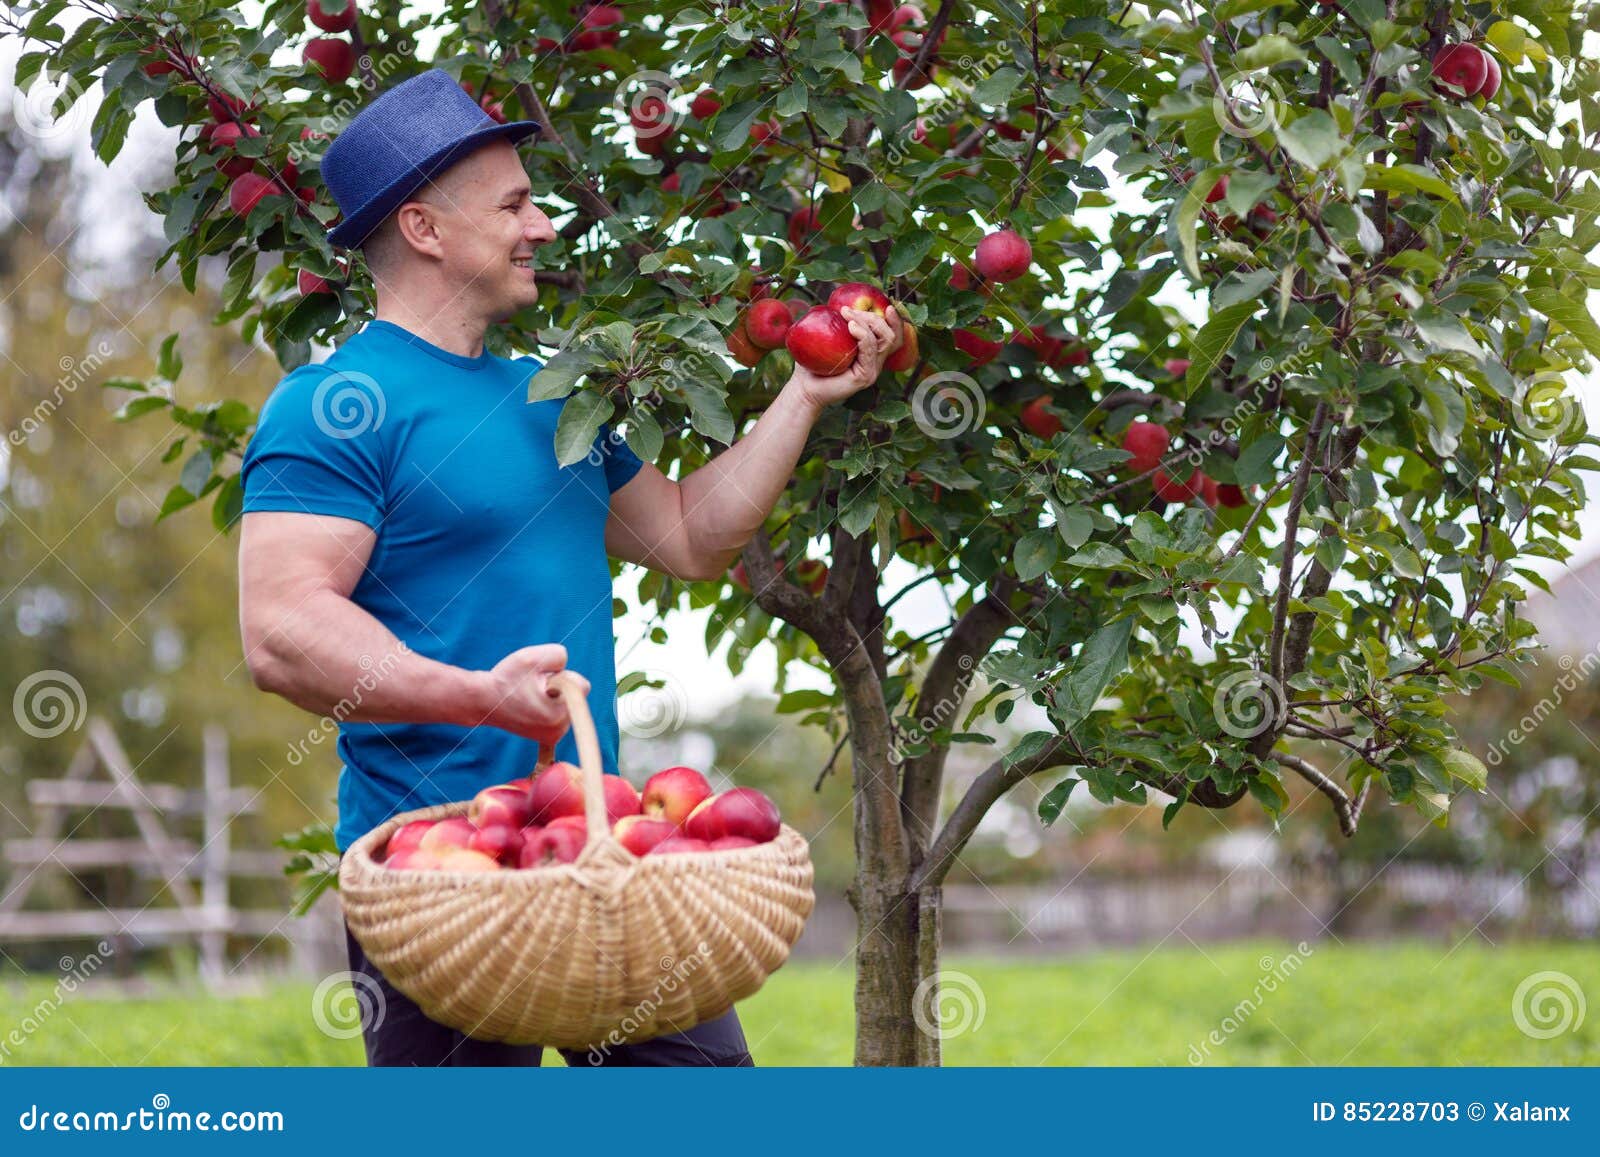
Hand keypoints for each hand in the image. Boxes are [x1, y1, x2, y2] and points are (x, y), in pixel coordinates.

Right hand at [479, 643, 589, 744]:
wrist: (483, 701)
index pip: (582, 685)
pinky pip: (560, 713)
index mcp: (559, 714)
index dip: (561, 675)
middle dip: (558, 686)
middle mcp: (560, 730)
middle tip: (531, 688)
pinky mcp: (547, 738)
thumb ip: (560, 655)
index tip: (538, 679)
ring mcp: (554, 736)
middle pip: (575, 695)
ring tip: (529, 696)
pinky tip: (533, 706)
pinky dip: (550, 706)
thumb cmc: (506, 679)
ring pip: (567, 703)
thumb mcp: (533, 657)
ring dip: (553, 696)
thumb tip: (567, 668)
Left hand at [789, 305, 904, 409]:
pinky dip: (863, 335)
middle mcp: (875, 363)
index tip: (888, 305)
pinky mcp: (865, 376)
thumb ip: (837, 323)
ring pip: (884, 341)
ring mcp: (872, 371)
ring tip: (846, 314)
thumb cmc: (812, 363)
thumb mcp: (827, 338)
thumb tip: (840, 302)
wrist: (804, 388)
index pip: (893, 336)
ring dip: (867, 322)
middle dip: (873, 317)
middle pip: (890, 335)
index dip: (895, 321)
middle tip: (848, 311)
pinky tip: (851, 326)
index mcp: (871, 354)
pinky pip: (870, 351)